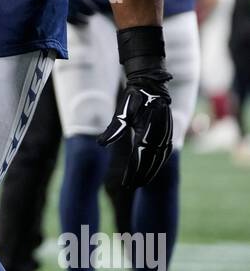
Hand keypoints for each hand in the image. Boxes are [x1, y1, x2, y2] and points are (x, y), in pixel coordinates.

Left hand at [98, 27, 172, 187]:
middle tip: (131, 187)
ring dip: (151, 171)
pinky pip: (165, 152)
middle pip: (150, 161)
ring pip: (160, 158)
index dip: (133, 172)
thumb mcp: (122, 113)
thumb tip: (100, 144)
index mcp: (147, 129)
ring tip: (141, 182)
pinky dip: (159, 163)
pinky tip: (152, 169)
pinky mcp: (169, 132)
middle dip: (141, 175)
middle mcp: (159, 134)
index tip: (126, 183)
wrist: (151, 84)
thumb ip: (113, 130)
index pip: (139, 157)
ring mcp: (167, 133)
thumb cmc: (134, 98)